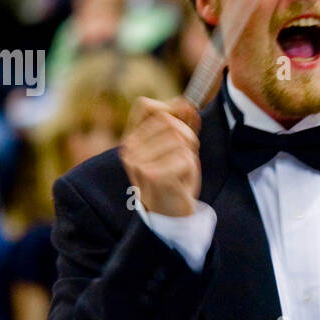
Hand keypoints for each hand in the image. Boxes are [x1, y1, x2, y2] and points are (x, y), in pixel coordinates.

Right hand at [119, 97, 201, 216]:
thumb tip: (187, 103)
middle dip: (187, 136)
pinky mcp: (153, 175)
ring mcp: (139, 162)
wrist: (168, 216)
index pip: (145, 106)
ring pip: (179, 139)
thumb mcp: (177, 148)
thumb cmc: (173, 180)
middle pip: (168, 120)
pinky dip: (190, 170)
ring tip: (181, 172)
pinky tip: (181, 183)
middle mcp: (129, 148)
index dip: (169, 107)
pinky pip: (185, 158)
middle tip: (186, 157)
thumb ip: (181, 125)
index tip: (185, 119)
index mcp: (131, 139)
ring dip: (189, 156)